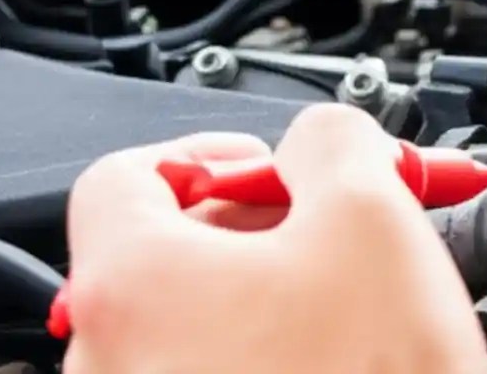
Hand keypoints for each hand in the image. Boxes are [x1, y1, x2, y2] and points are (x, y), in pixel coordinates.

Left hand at [62, 104, 486, 373]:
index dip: (218, 153)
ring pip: (212, 323)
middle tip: (357, 223)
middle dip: (281, 222)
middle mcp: (114, 361)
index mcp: (133, 282)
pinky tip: (352, 355)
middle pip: (180, 251)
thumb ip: (337, 141)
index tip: (280, 168)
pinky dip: (284, 352)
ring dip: (290, 289)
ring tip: (372, 295)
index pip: (132, 175)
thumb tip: (327, 136)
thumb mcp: (371, 218)